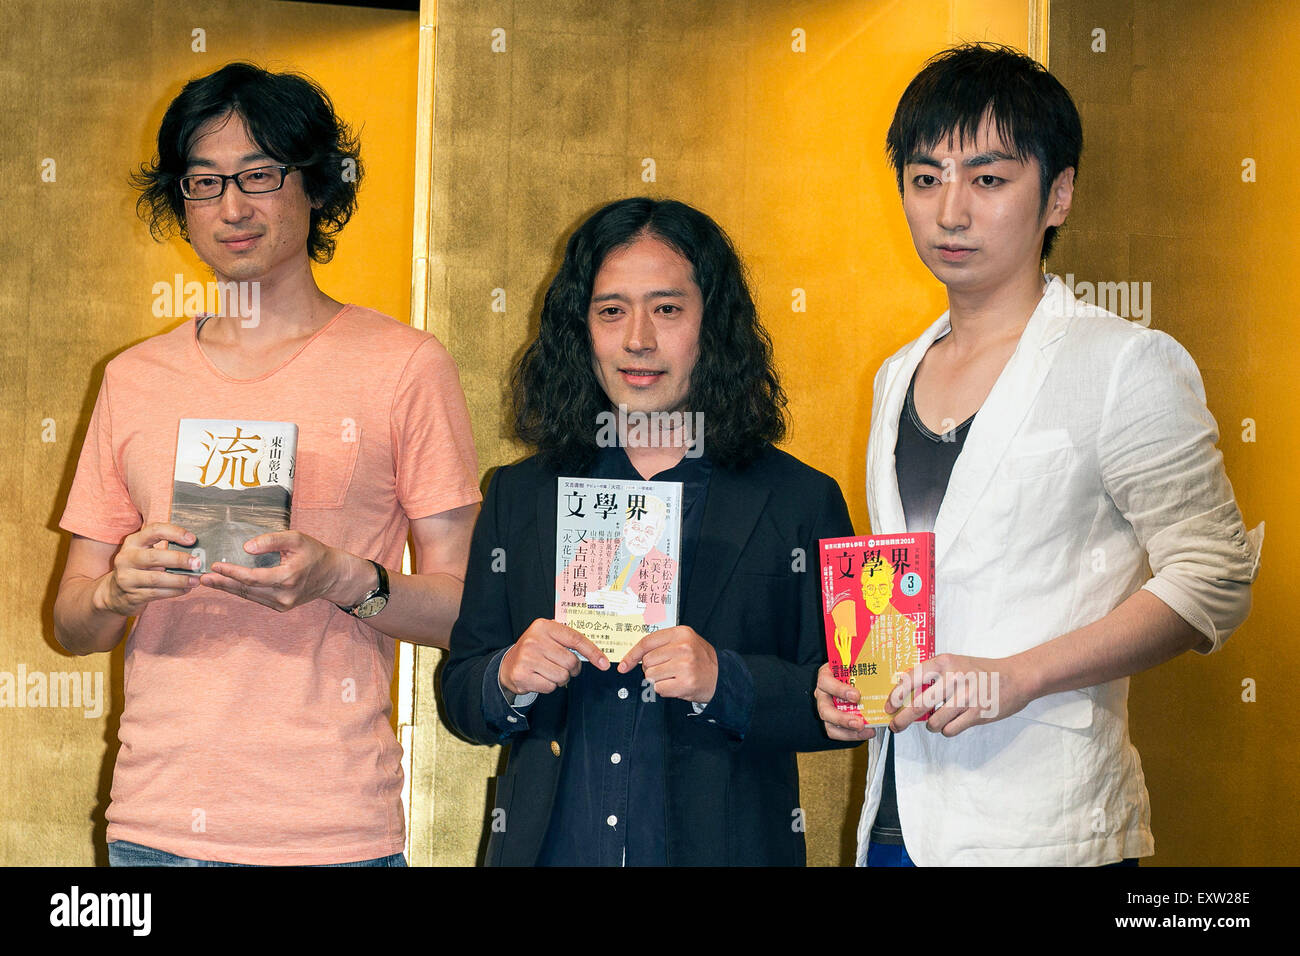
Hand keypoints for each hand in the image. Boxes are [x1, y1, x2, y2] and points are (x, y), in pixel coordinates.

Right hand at [95, 522, 200, 615]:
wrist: (113, 594)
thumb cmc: (138, 568)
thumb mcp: (145, 553)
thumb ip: (164, 549)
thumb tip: (196, 551)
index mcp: (133, 542)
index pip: (154, 530)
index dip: (175, 533)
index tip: (192, 540)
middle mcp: (126, 558)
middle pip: (154, 556)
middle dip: (179, 559)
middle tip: (197, 563)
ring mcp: (127, 578)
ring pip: (157, 578)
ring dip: (180, 579)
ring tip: (195, 580)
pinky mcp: (132, 595)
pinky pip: (157, 593)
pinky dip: (175, 591)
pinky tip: (186, 589)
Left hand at [200, 530, 349, 612]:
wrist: (332, 575)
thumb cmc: (314, 553)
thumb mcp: (296, 539)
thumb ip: (271, 541)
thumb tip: (245, 548)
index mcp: (288, 577)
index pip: (252, 577)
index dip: (232, 572)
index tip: (215, 564)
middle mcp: (284, 595)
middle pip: (246, 590)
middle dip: (223, 583)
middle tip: (203, 578)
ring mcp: (282, 605)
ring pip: (249, 596)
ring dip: (228, 588)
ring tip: (209, 581)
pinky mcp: (281, 607)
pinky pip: (256, 598)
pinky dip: (241, 591)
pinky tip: (228, 585)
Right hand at [500, 619, 609, 695]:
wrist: (507, 664)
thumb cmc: (534, 650)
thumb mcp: (548, 637)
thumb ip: (568, 640)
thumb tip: (597, 655)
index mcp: (544, 626)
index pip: (575, 639)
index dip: (592, 652)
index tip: (604, 663)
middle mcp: (535, 640)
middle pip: (571, 661)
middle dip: (572, 669)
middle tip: (564, 667)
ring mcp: (527, 658)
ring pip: (562, 676)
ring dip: (560, 678)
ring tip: (549, 671)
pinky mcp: (522, 675)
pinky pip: (550, 687)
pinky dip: (549, 686)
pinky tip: (540, 678)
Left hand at [618, 626, 717, 703]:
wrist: (721, 677)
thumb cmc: (699, 659)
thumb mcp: (685, 642)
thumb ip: (662, 644)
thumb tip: (633, 657)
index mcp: (681, 633)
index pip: (647, 642)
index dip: (632, 655)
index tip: (624, 665)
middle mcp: (683, 647)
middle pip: (647, 661)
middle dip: (652, 669)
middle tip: (668, 669)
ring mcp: (685, 665)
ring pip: (651, 676)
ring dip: (658, 680)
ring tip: (674, 677)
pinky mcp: (685, 683)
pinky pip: (659, 689)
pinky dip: (664, 690)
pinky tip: (677, 685)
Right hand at [814, 662, 874, 740]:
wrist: (846, 672)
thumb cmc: (849, 668)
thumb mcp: (852, 662)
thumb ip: (861, 665)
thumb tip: (883, 669)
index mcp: (825, 676)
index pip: (825, 682)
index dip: (840, 690)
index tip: (856, 696)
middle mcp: (822, 694)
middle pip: (825, 710)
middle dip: (842, 719)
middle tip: (859, 722)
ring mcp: (826, 708)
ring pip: (829, 725)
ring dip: (847, 731)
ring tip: (864, 731)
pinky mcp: (831, 721)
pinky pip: (837, 732)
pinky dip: (852, 735)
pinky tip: (866, 733)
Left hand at [886, 653, 1033, 736]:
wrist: (1015, 678)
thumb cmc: (980, 671)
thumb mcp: (954, 663)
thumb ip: (932, 675)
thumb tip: (903, 690)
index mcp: (944, 662)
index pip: (911, 679)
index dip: (896, 695)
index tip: (889, 707)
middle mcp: (954, 678)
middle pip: (919, 705)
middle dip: (902, 719)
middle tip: (895, 726)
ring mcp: (966, 697)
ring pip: (934, 722)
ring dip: (931, 726)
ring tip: (937, 721)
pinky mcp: (977, 713)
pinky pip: (950, 730)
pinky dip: (947, 730)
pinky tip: (953, 722)